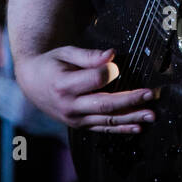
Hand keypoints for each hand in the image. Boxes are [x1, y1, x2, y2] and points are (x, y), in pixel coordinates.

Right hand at [14, 45, 154, 133]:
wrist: (31, 83)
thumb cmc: (51, 64)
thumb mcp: (66, 53)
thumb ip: (88, 55)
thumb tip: (112, 55)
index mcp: (64, 85)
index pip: (94, 80)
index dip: (110, 71)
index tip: (118, 65)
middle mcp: (69, 106)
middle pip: (104, 105)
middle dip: (130, 100)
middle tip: (149, 95)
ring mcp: (74, 119)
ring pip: (107, 120)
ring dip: (131, 118)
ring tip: (150, 115)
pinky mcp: (79, 126)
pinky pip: (102, 129)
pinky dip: (121, 129)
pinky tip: (137, 127)